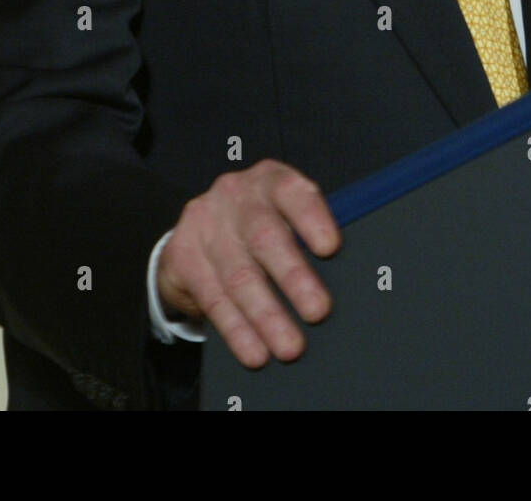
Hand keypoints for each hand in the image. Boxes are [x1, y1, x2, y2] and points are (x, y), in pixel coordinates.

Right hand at [156, 158, 340, 366]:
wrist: (199, 230)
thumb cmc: (259, 224)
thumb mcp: (281, 214)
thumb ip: (307, 233)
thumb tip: (347, 274)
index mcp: (269, 179)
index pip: (292, 191)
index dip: (312, 218)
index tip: (331, 247)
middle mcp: (235, 194)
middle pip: (264, 236)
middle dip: (293, 277)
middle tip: (318, 311)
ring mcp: (206, 223)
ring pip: (239, 275)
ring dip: (267, 316)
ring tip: (290, 346)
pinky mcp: (183, 255)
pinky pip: (213, 298)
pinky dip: (237, 330)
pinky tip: (255, 351)